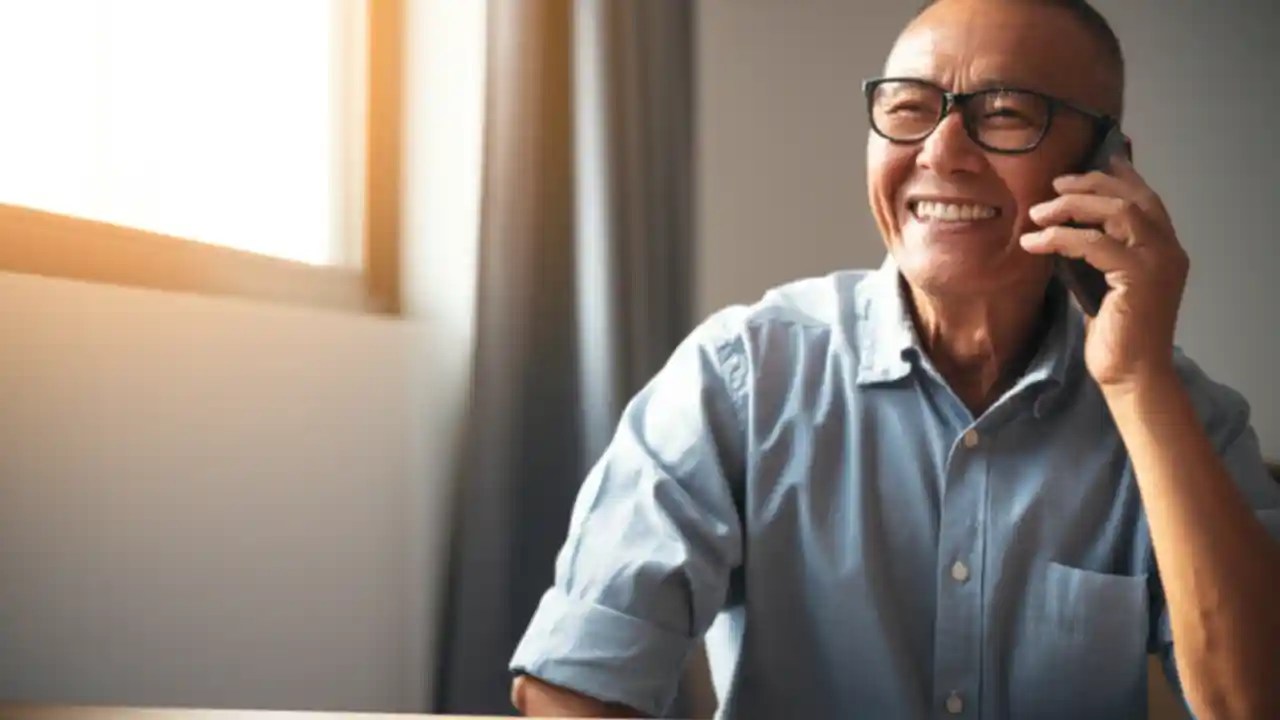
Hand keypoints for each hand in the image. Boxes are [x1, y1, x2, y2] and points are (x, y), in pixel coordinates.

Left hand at [1020, 156, 1188, 389]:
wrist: (1131, 375)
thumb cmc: (1116, 336)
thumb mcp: (1103, 286)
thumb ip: (1095, 257)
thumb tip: (1063, 233)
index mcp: (1164, 249)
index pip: (1145, 199)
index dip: (1118, 176)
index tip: (1089, 164)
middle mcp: (1168, 249)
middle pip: (1130, 197)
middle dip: (1089, 185)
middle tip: (1055, 185)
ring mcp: (1158, 261)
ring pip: (1116, 211)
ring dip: (1072, 206)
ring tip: (1039, 212)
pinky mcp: (1140, 276)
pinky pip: (1094, 243)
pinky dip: (1061, 237)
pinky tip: (1035, 242)